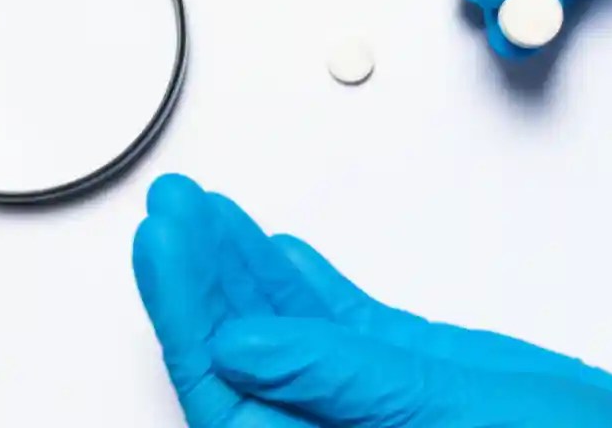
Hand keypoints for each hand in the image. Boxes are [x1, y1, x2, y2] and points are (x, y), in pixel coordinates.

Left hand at [134, 174, 611, 426]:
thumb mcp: (445, 412)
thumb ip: (340, 381)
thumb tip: (238, 346)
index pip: (228, 387)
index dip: (188, 307)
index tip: (166, 236)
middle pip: (247, 350)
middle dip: (206, 273)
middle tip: (174, 205)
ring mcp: (374, 405)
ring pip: (291, 329)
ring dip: (247, 266)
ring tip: (208, 211)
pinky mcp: (414, 376)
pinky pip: (344, 328)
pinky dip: (311, 285)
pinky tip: (283, 252)